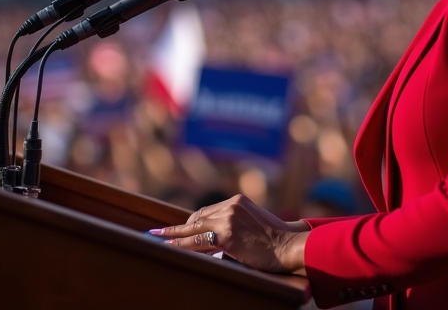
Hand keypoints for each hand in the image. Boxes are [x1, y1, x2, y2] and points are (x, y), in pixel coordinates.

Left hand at [150, 194, 307, 272]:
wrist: (290, 246)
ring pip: (193, 229)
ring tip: (157, 239)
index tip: (179, 227)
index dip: (191, 222)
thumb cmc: (276, 240)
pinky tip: (168, 246)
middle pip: (197, 217)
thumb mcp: (254, 223)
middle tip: (159, 233)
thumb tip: (215, 237)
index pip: (207, 211)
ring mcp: (228, 220)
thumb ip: (236, 224)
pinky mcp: (226, 236)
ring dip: (173, 236)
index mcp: (238, 201)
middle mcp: (231, 206)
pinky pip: (196, 242)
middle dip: (178, 228)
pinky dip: (180, 244)